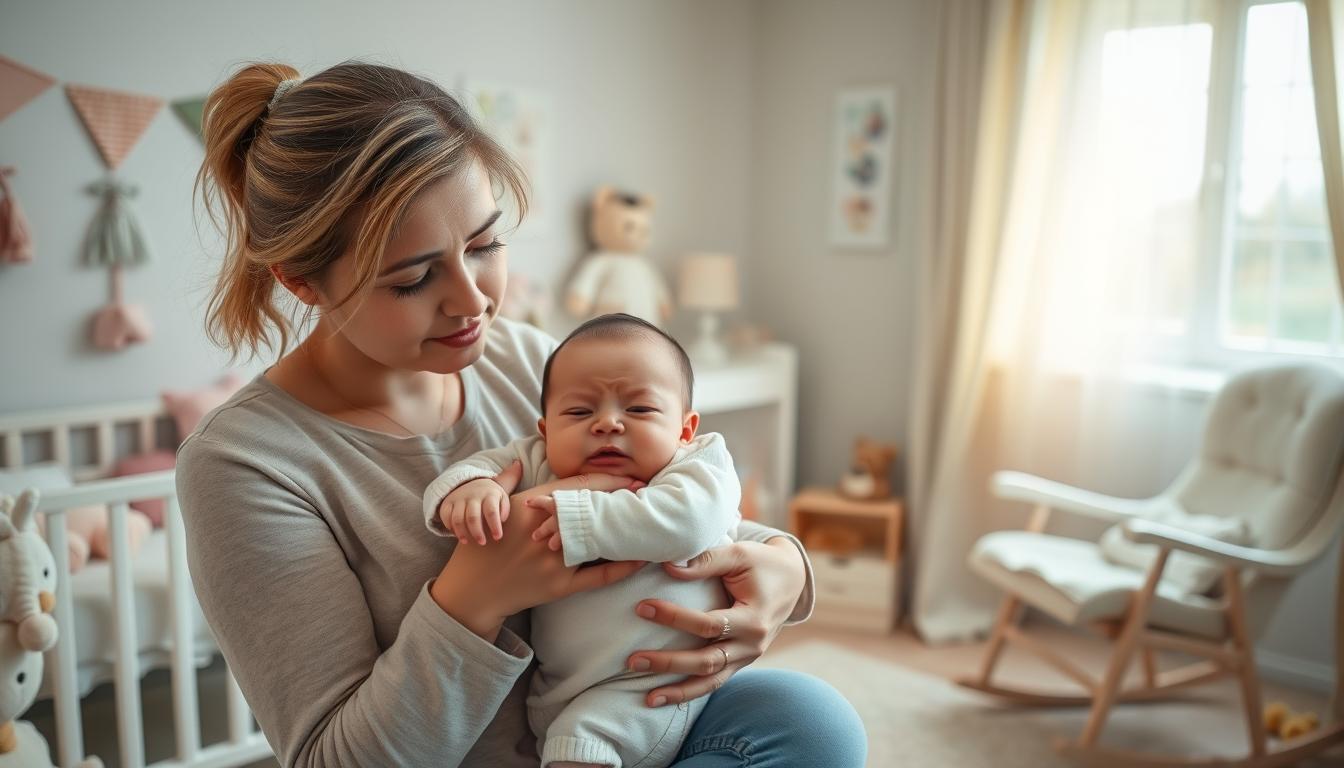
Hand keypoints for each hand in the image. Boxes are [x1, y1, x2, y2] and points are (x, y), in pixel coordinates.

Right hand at [429, 466, 645, 640]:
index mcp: (529, 508)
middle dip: (622, 502)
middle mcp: (544, 531)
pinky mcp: (559, 586)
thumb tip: (517, 461)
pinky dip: (622, 568)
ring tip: (646, 521)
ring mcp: (553, 560)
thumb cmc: (480, 546)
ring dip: (624, 530)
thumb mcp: (488, 507)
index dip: (608, 481)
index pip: (577, 488)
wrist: (471, 591)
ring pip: (599, 541)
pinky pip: (598, 576)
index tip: (630, 477)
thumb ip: (504, 481)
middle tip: (647, 496)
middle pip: (593, 510)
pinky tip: (641, 559)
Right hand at [439, 472, 512, 544]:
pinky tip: (456, 534)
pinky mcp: (448, 502)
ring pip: (458, 518)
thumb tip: (502, 520)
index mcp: (489, 495)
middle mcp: (473, 496)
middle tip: (482, 543)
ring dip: (462, 532)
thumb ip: (505, 508)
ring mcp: (459, 498)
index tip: (498, 537)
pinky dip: (450, 526)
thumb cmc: (491, 497)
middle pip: (473, 517)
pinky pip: (445, 516)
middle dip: (477, 532)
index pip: (491, 511)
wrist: (473, 482)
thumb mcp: (502, 497)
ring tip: (467, 542)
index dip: (494, 525)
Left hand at [625, 539, 805, 707]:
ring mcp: (747, 658)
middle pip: (706, 661)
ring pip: (710, 682)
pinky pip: (714, 682)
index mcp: (754, 619)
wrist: (792, 581)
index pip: (708, 625)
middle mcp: (753, 645)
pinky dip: (690, 691)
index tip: (643, 607)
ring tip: (647, 698)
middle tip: (633, 660)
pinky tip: (664, 697)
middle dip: (668, 663)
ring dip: (678, 691)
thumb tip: (668, 566)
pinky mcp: (740, 662)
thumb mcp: (738, 555)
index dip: (674, 618)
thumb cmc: (762, 563)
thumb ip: (706, 561)